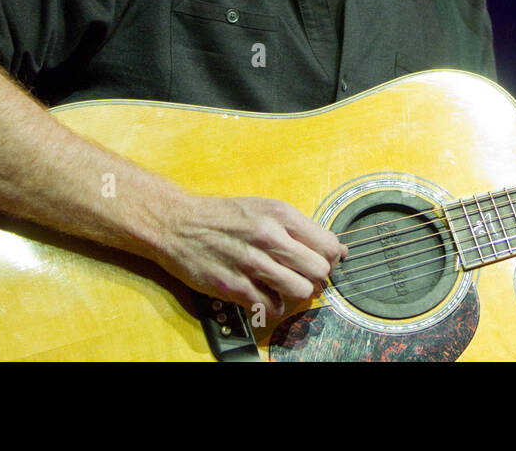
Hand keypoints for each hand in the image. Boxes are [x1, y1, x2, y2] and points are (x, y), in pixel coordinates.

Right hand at [156, 195, 346, 320]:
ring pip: (300, 290)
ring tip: (282, 285)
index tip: (321, 261)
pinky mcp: (233, 286)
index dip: (329, 257)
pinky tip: (264, 295)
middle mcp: (269, 237)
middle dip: (315, 276)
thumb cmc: (223, 216)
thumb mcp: (264, 209)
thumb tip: (338, 251)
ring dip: (295, 292)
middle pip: (318, 270)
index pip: (328, 245)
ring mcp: (251, 263)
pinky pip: (271, 306)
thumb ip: (299, 229)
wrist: (177, 223)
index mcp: (280, 214)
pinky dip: (273, 305)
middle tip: (301, 275)